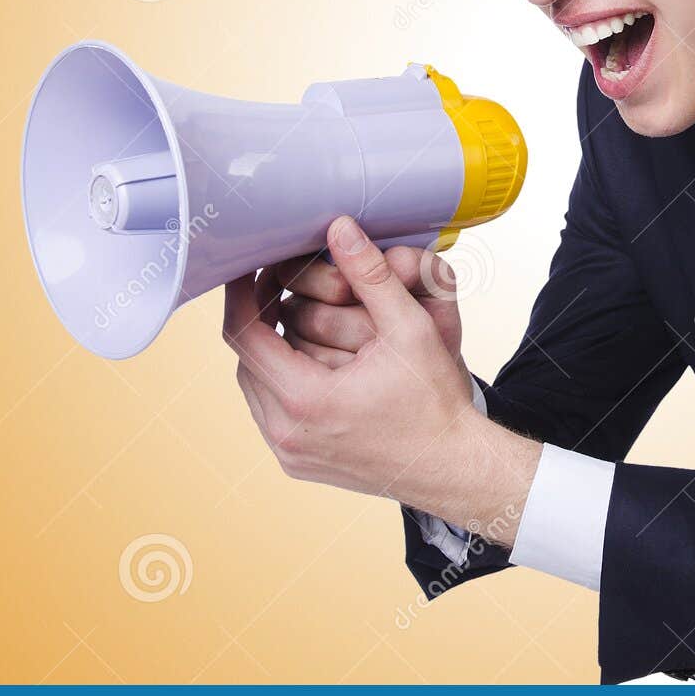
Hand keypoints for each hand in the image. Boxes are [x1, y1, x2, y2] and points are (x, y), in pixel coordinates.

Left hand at [221, 216, 538, 541]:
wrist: (453, 466)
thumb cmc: (435, 400)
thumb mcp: (410, 328)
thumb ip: (371, 276)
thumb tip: (341, 229)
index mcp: (305, 399)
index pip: (244, 334)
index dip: (241, 293)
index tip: (248, 264)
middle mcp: (286, 433)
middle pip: (245, 360)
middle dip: (256, 318)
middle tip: (278, 285)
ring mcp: (290, 454)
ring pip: (254, 388)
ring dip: (266, 351)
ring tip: (289, 317)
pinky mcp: (298, 464)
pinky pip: (270, 414)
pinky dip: (280, 381)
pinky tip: (306, 359)